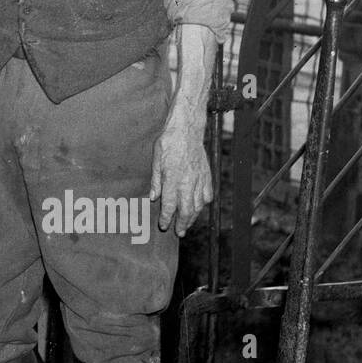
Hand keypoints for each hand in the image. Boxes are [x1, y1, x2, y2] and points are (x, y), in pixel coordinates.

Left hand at [149, 121, 212, 236]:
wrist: (187, 130)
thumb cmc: (168, 142)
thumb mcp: (155, 160)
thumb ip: (156, 181)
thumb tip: (153, 198)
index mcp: (172, 179)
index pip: (169, 205)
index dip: (166, 218)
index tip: (163, 226)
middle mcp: (187, 182)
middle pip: (186, 210)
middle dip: (182, 224)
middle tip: (179, 233)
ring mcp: (199, 179)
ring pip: (198, 205)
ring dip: (193, 217)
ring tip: (188, 224)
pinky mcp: (207, 175)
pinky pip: (208, 195)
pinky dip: (203, 204)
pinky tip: (199, 207)